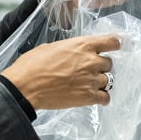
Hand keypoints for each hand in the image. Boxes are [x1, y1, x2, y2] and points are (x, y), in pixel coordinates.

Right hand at [0, 33, 120, 110]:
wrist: (24, 87)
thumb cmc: (32, 65)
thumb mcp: (51, 47)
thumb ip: (70, 49)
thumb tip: (72, 53)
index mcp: (83, 45)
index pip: (112, 41)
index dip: (115, 44)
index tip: (115, 47)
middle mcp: (91, 61)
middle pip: (109, 63)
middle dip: (100, 67)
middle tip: (87, 71)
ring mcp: (91, 80)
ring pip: (108, 80)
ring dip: (100, 82)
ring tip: (87, 84)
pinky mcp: (88, 97)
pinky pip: (105, 98)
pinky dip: (102, 98)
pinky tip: (94, 97)